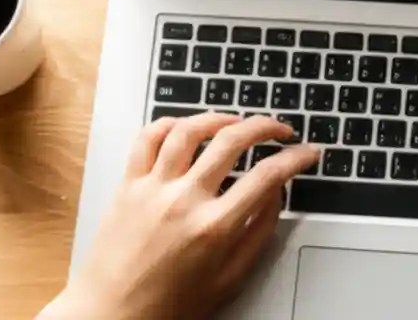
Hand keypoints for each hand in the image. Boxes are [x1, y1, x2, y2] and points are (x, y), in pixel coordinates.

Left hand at [40, 114, 318, 319]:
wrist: (110, 316)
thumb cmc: (168, 306)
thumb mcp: (230, 278)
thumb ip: (259, 233)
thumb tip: (276, 194)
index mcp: (214, 228)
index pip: (268, 176)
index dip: (296, 157)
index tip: (307, 152)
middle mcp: (183, 201)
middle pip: (233, 139)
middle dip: (266, 126)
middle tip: (279, 129)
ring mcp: (152, 189)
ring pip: (189, 130)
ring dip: (220, 118)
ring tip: (236, 122)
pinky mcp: (127, 186)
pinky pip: (147, 139)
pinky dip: (169, 124)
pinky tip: (186, 128)